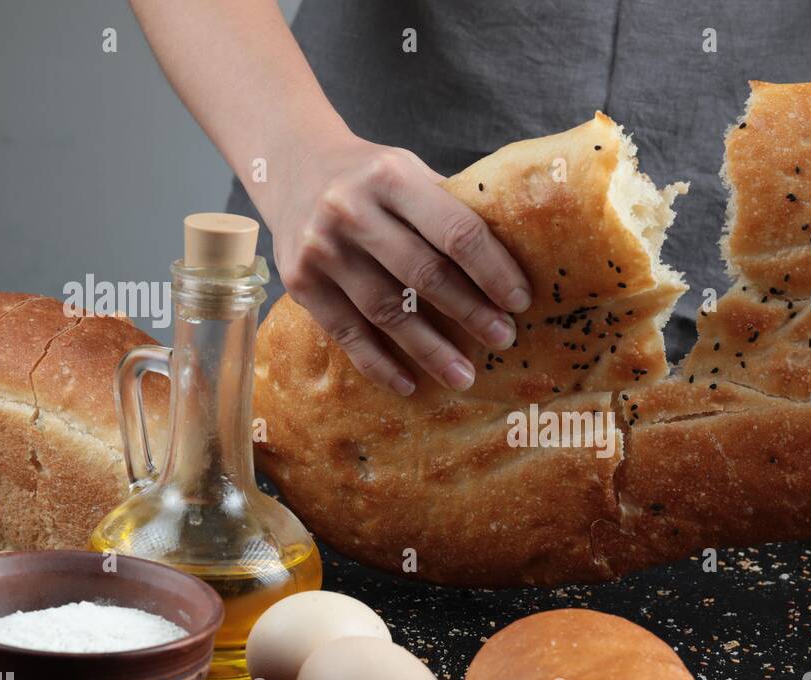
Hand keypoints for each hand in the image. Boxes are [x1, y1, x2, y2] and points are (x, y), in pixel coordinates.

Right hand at [269, 131, 531, 393]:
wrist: (290, 165)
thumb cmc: (371, 178)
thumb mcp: (407, 170)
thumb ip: (448, 207)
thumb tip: (516, 257)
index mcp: (391, 177)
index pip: (456, 231)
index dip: (493, 270)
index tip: (520, 301)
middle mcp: (351, 210)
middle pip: (424, 273)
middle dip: (470, 312)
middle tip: (503, 339)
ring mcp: (321, 248)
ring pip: (386, 311)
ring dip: (430, 350)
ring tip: (464, 376)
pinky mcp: (300, 282)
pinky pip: (347, 333)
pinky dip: (379, 363)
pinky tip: (408, 383)